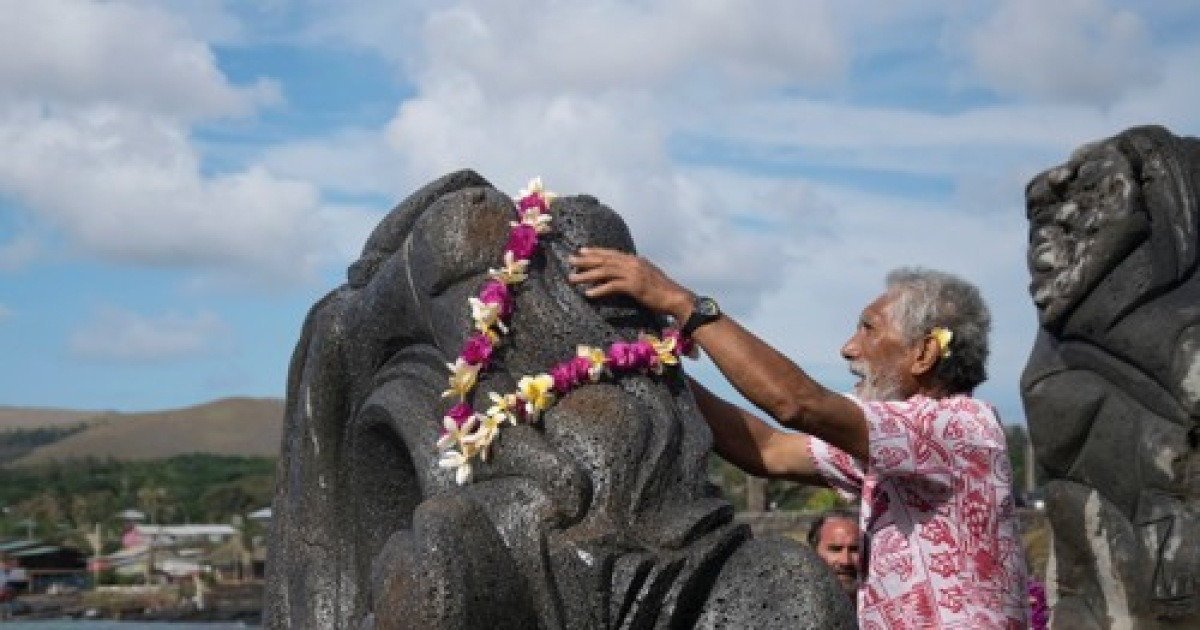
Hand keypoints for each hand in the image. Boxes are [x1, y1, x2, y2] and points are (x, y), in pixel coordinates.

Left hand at [568, 247, 693, 320]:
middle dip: (585, 260)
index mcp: (635, 260)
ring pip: (605, 271)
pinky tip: (588, 293)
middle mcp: (633, 263)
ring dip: (587, 275)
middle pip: (605, 259)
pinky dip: (599, 289)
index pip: (611, 253)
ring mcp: (634, 273)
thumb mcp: (647, 276)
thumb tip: (622, 274)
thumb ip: (634, 272)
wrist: (676, 298)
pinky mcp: (634, 286)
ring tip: (573, 279)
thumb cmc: (662, 291)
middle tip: (570, 260)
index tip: (581, 251)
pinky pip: (612, 286)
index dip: (595, 251)